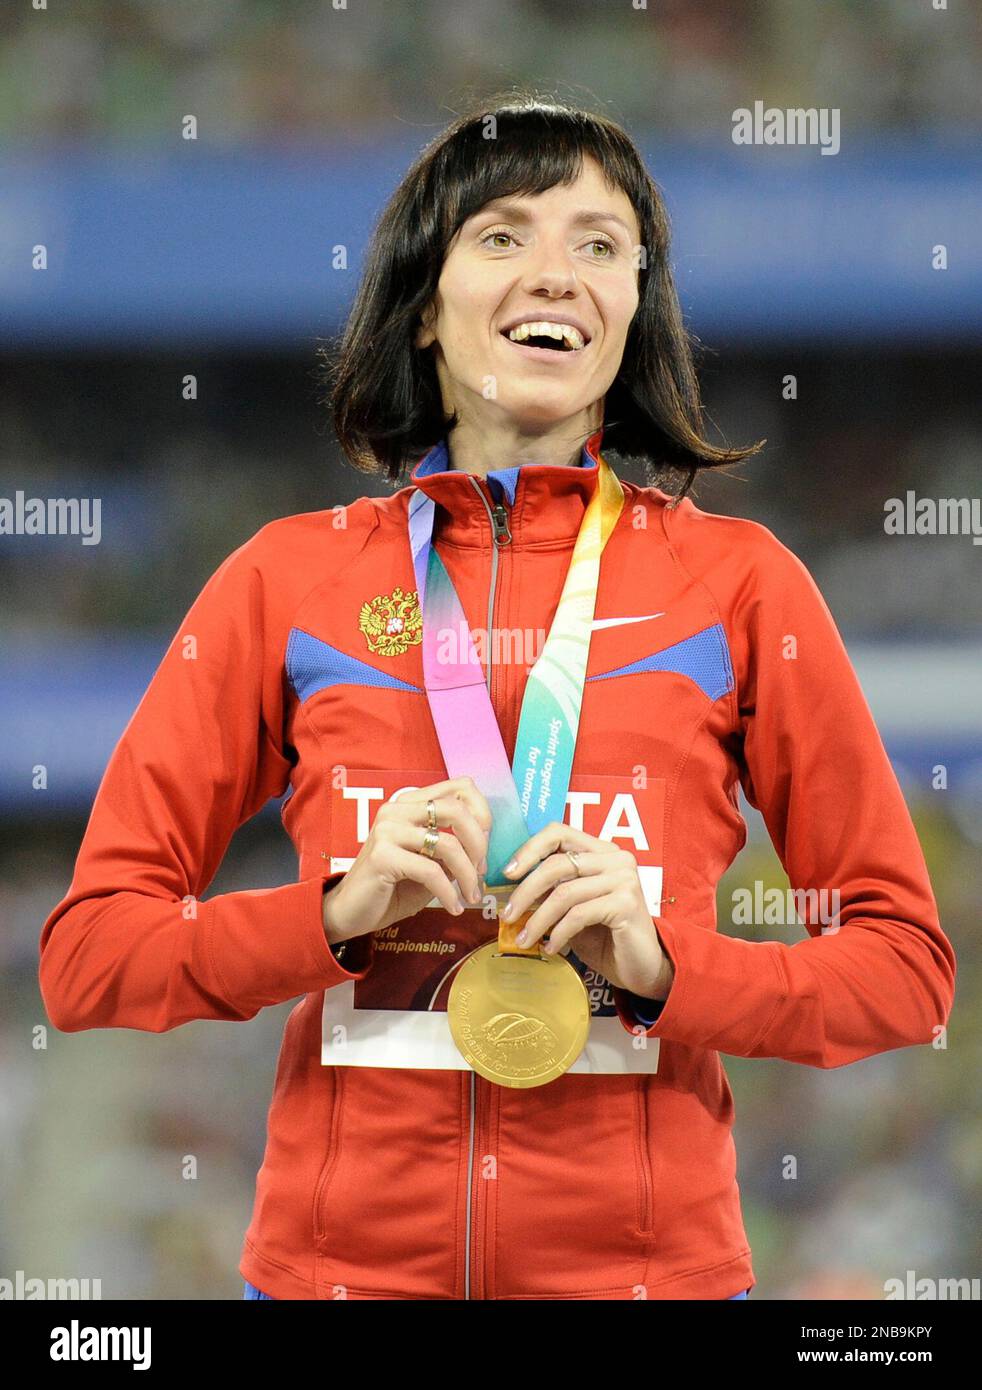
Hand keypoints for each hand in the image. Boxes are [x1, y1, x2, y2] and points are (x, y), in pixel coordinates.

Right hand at [322, 775, 491, 944]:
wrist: (352, 912)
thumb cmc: (393, 886)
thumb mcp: (430, 861)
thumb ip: (452, 846)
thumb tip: (485, 843)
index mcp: (410, 804)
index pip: (460, 787)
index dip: (482, 814)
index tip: (484, 848)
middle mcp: (397, 810)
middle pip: (457, 809)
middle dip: (479, 844)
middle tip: (480, 873)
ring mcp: (387, 830)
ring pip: (448, 844)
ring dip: (466, 875)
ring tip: (470, 895)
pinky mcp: (382, 856)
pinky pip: (431, 871)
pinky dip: (448, 892)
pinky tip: (453, 907)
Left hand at [499, 822, 672, 999]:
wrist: (642, 967)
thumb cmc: (605, 936)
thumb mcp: (573, 908)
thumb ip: (551, 893)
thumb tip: (511, 892)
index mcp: (602, 851)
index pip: (559, 832)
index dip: (529, 849)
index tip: (507, 874)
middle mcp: (616, 858)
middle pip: (557, 864)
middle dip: (525, 892)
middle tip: (507, 916)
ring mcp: (624, 879)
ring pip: (564, 893)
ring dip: (538, 920)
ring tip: (524, 940)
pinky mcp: (626, 904)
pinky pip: (578, 915)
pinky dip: (558, 933)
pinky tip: (551, 947)